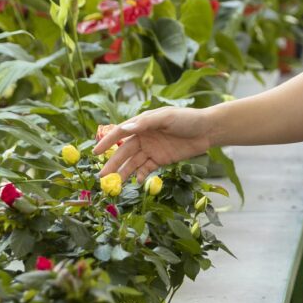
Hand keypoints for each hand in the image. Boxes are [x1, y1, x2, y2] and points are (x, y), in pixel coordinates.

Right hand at [92, 107, 213, 181]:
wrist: (207, 130)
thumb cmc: (187, 119)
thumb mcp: (167, 118)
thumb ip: (147, 123)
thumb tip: (127, 128)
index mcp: (142, 123)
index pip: (120, 133)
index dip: (106, 142)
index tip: (95, 153)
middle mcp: (143, 136)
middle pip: (124, 152)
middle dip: (113, 164)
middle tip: (102, 177)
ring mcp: (151, 149)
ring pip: (133, 163)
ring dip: (123, 173)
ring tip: (114, 184)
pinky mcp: (160, 159)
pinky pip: (146, 169)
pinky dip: (139, 175)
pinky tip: (134, 181)